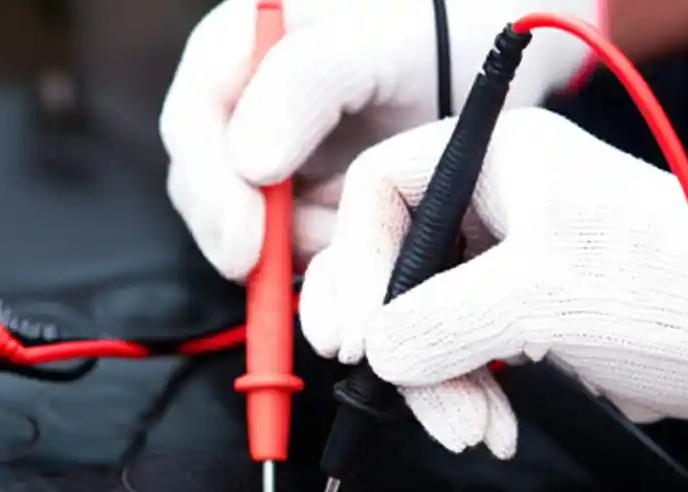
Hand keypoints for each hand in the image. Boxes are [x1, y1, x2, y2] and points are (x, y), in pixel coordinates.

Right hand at [160, 0, 598, 280]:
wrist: (496, 51)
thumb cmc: (442, 21)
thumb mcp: (378, 38)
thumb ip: (306, 84)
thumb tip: (249, 164)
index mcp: (238, 48)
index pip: (191, 127)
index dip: (209, 192)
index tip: (245, 247)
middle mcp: (242, 103)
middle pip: (207, 188)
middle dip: (251, 239)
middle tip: (303, 271)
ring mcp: (271, 153)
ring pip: (249, 228)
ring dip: (297, 250)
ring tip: (357, 237)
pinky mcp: (305, 195)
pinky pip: (293, 244)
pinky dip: (326, 254)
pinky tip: (363, 241)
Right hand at [300, 107, 687, 457]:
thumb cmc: (687, 290)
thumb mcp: (542, 296)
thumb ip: (440, 321)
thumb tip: (377, 351)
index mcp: (495, 158)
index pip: (379, 192)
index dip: (357, 265)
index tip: (357, 333)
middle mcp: (491, 201)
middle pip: (389, 264)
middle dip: (395, 340)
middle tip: (397, 385)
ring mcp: (501, 259)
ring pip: (416, 320)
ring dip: (432, 383)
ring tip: (470, 425)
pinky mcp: (514, 311)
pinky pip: (452, 352)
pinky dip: (459, 394)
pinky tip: (489, 423)